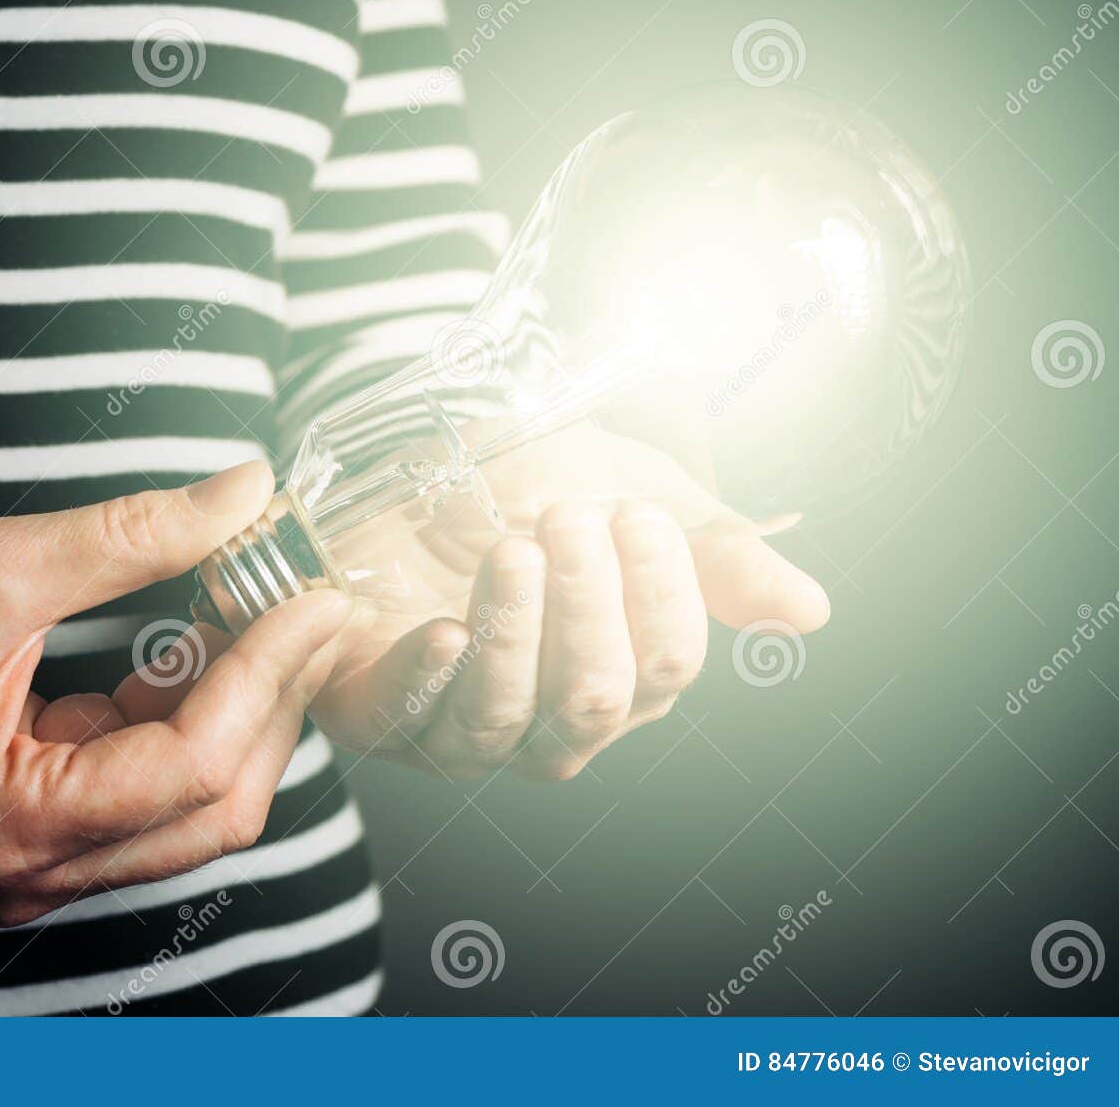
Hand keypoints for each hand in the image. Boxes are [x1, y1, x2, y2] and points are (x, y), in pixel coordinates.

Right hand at [0, 462, 353, 926]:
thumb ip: (132, 535)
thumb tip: (244, 494)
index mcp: (13, 826)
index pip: (195, 766)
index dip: (270, 672)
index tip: (316, 594)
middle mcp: (33, 870)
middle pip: (215, 805)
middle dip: (274, 697)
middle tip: (308, 600)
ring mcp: (38, 859)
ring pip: (195, 803)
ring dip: (242, 708)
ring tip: (262, 609)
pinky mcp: (41, 829)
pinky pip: (154, 786)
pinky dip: (193, 714)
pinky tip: (205, 641)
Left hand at [308, 423, 830, 779]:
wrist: (411, 460)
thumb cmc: (526, 487)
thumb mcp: (633, 496)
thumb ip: (719, 554)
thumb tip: (809, 611)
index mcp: (624, 677)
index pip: (667, 668)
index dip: (660, 593)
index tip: (633, 514)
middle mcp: (550, 722)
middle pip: (594, 700)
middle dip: (587, 604)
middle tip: (565, 517)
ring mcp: (462, 727)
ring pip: (504, 718)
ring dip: (514, 628)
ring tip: (511, 548)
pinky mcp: (379, 715)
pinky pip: (405, 722)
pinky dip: (427, 677)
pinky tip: (445, 629)